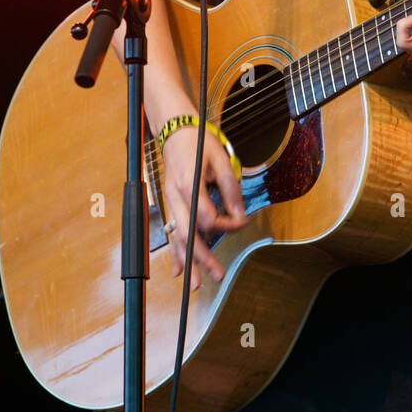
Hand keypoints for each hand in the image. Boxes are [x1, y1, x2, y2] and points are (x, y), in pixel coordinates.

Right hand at [160, 125, 246, 287]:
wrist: (173, 129)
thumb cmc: (197, 141)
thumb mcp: (221, 160)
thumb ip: (232, 189)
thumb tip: (241, 214)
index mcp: (190, 185)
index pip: (210, 218)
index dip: (229, 225)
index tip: (243, 222)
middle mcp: (176, 197)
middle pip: (189, 235)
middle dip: (203, 257)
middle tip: (218, 275)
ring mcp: (169, 201)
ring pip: (177, 237)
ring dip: (188, 261)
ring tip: (197, 282)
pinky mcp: (168, 203)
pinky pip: (170, 232)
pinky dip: (174, 252)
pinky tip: (178, 270)